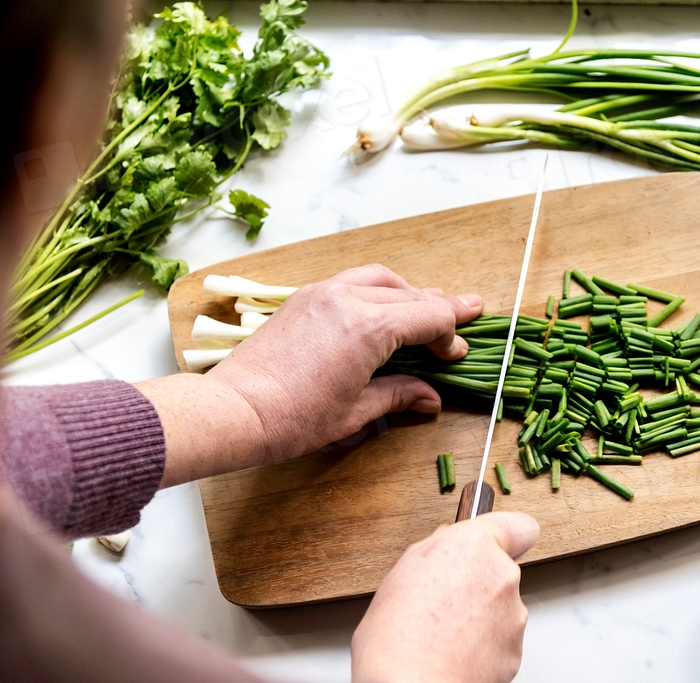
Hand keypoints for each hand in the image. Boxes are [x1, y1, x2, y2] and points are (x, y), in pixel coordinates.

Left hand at [139, 264, 482, 485]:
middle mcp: (349, 299)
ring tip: (426, 308)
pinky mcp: (304, 297)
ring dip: (409, 293)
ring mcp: (324, 293)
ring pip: (383, 280)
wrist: (233, 410)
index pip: (430, 318)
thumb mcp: (356, 413)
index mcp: (370, 328)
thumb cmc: (293, 419)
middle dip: (440, 310)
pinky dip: (378, 290)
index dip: (450, 335)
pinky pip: (353, 281)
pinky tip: (383, 307)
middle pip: (411, 296)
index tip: (457, 354)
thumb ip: (399, 396)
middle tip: (466, 314)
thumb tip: (430, 397)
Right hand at [352, 512, 539, 682]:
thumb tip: (445, 546)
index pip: (519, 526)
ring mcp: (513, 614)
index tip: (499, 542)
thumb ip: (436, 551)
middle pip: (501, 569)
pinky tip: (456, 651)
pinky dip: (485, 645)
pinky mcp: (515, 650)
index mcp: (474, 545)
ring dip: (482, 615)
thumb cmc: (396, 637)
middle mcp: (502, 575)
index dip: (508, 535)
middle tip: (445, 601)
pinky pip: (502, 638)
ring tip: (445, 632)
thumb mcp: (402, 572)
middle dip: (479, 582)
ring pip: (502, 606)